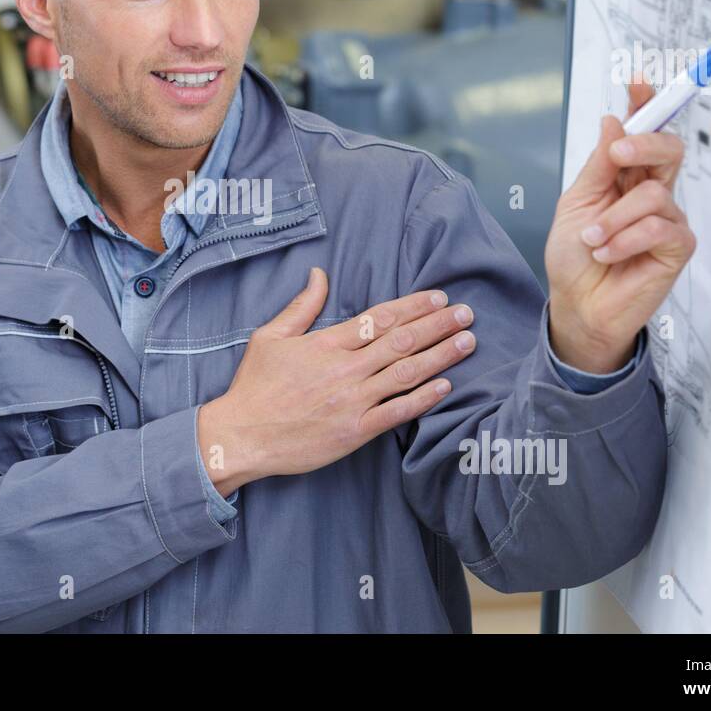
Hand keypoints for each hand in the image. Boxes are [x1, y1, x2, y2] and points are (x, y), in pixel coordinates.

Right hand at [197, 268, 476, 494]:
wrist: (242, 436)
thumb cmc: (254, 387)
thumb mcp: (271, 337)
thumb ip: (302, 306)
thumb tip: (320, 274)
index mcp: (326, 344)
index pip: (379, 318)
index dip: (413, 306)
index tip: (439, 298)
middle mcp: (344, 370)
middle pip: (401, 341)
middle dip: (438, 325)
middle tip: (467, 313)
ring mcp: (352, 401)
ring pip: (406, 373)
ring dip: (441, 356)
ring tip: (468, 341)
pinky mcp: (354, 431)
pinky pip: (397, 412)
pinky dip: (423, 398)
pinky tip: (446, 385)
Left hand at [544, 76, 695, 372]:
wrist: (577, 303)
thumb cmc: (574, 257)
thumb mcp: (576, 203)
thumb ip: (598, 164)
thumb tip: (613, 119)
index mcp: (624, 176)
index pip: (643, 133)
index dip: (645, 106)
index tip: (638, 83)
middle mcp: (650, 192)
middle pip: (669, 149)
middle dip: (645, 143)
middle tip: (619, 152)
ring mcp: (667, 218)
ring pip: (654, 193)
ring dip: (614, 218)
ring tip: (594, 239)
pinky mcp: (678, 246)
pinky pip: (659, 227)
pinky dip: (625, 239)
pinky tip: (608, 254)